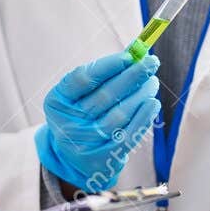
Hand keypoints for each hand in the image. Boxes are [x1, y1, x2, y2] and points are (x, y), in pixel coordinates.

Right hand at [34, 52, 160, 191]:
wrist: (75, 156)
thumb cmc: (83, 114)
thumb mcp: (82, 94)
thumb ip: (104, 73)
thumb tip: (135, 51)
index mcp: (57, 102)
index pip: (82, 79)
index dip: (107, 66)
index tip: (130, 55)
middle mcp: (67, 124)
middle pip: (104, 96)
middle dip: (132, 76)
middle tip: (151, 62)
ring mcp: (84, 143)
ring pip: (120, 114)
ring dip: (141, 95)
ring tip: (152, 82)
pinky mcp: (102, 159)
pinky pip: (128, 135)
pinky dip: (143, 117)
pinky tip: (152, 103)